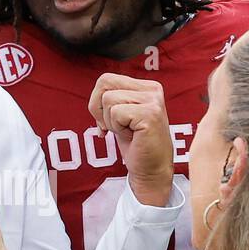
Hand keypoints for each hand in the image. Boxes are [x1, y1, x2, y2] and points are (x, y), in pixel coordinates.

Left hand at [88, 73, 173, 206]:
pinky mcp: (150, 114)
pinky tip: (132, 136)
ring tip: (128, 132)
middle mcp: (152, 90)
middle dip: (98, 108)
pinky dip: (118, 128)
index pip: (106, 79)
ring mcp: (153, 101)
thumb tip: (95, 94)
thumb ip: (111, 99)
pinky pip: (116, 113)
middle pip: (104, 82)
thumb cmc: (136, 145)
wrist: (151, 170)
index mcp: (146, 87)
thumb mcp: (120, 115)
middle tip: (113, 127)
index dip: (97, 102)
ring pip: (108, 99)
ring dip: (111, 121)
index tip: (108, 121)